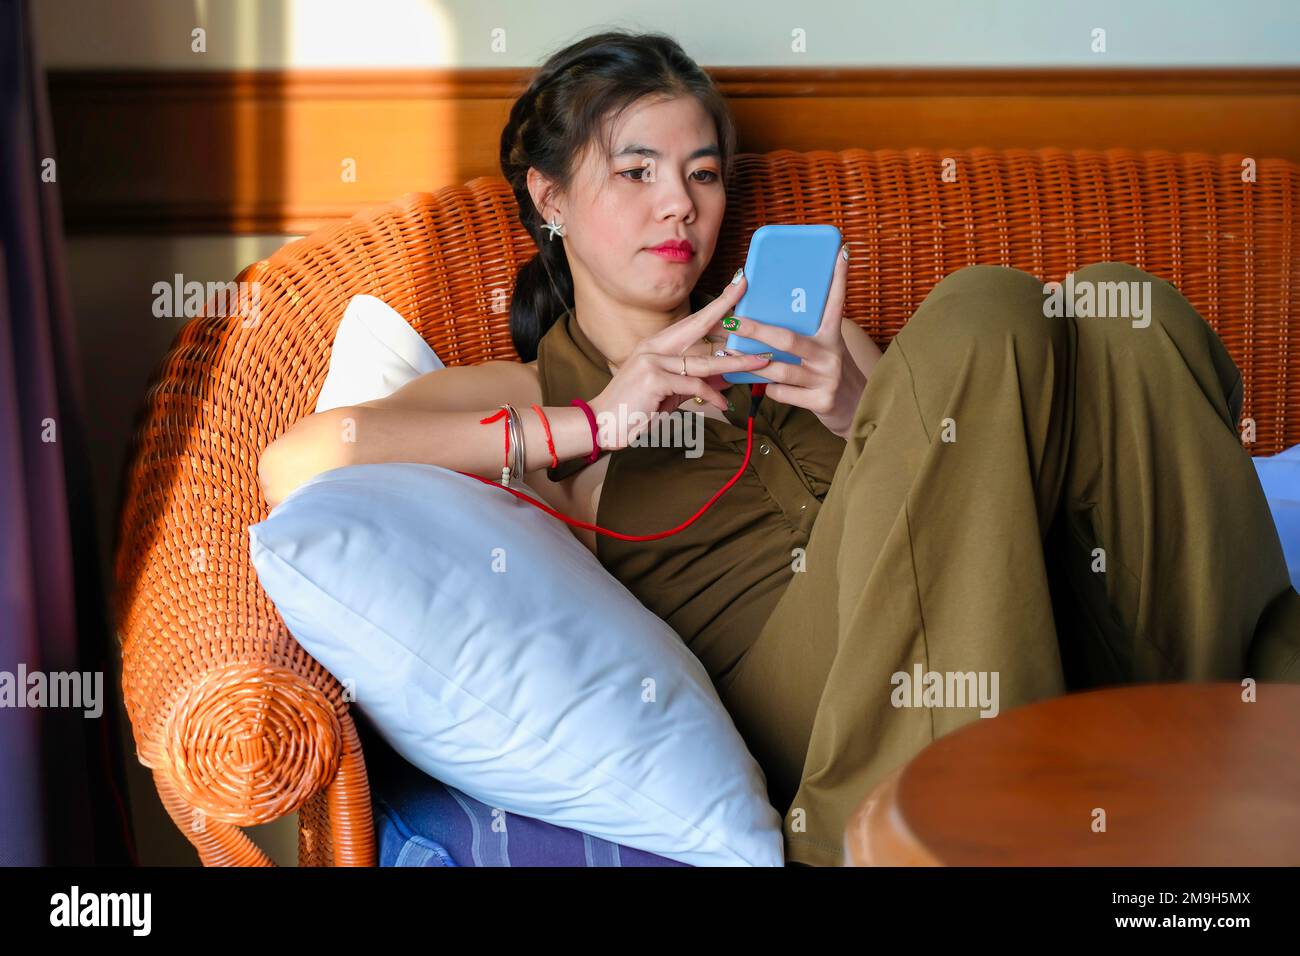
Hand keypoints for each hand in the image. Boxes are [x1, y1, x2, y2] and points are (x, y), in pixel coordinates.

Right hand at [588, 274, 772, 451]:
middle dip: (726, 309)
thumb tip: (727, 377)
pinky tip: (723, 404)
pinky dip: (711, 396)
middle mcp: (654, 347)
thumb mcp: (669, 392)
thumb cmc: (635, 409)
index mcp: (656, 345)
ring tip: (760, 362)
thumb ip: (695, 382)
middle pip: (697, 325)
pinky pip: (693, 386)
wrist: (603, 425)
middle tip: (747, 292)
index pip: (692, 321)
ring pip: (703, 360)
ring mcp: (652, 361)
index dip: (715, 305)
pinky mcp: (653, 378)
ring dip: (735, 362)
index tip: (736, 287)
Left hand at [723, 244, 865, 438]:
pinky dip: (769, 389)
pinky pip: (782, 393)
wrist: (856, 410)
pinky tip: (766, 385)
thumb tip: (763, 320)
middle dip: (756, 329)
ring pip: (779, 370)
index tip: (839, 252)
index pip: (836, 302)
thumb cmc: (828, 373)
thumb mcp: (823, 349)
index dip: (839, 277)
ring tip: (731, 353)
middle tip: (732, 320)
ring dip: (751, 362)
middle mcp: (831, 354)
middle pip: (788, 339)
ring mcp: (827, 378)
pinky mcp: (821, 401)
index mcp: (832, 336)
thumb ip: (802, 336)